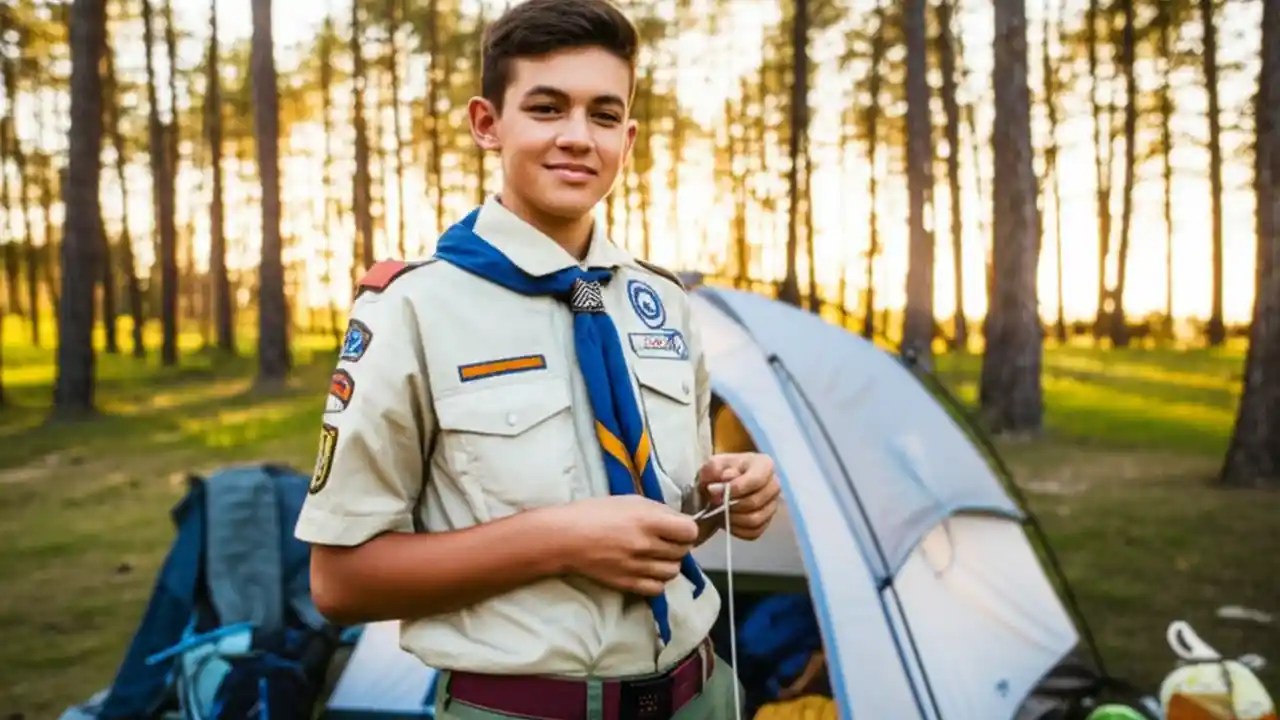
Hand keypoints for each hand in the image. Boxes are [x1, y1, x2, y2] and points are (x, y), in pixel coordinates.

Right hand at [556, 495, 699, 596]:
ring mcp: (637, 567)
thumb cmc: (594, 512)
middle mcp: (646, 545)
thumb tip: (678, 521)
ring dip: (669, 563)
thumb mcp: (629, 500)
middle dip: (679, 545)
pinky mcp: (627, 584)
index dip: (687, 530)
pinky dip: (657, 581)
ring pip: (673, 571)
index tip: (678, 528)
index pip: (689, 531)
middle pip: (683, 552)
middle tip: (666, 540)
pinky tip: (647, 571)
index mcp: (648, 520)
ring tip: (656, 556)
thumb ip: (657, 511)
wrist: (565, 538)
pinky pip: (657, 588)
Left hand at [697, 453, 780, 539]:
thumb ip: (714, 470)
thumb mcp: (712, 464)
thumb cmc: (719, 472)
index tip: (713, 490)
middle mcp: (773, 485)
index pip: (756, 480)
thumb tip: (722, 484)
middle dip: (731, 505)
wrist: (720, 486)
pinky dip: (736, 529)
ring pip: (755, 520)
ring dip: (732, 518)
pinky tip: (725, 520)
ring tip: (719, 512)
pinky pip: (753, 532)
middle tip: (714, 503)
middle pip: (755, 502)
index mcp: (764, 465)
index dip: (735, 488)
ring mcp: (772, 505)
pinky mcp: (766, 522)